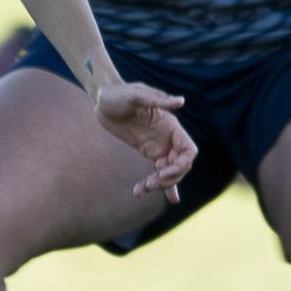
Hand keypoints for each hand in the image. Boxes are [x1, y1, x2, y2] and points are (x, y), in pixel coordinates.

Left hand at [93, 82, 196, 203]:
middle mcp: (168, 137)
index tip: (161, 170)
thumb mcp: (136, 95)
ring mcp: (159, 145)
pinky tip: (159, 197)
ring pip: (168, 172)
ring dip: (160, 185)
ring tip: (141, 191)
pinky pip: (158, 170)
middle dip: (168, 178)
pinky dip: (160, 185)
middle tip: (149, 184)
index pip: (188, 151)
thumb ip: (158, 100)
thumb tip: (181, 101)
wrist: (102, 99)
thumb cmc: (119, 93)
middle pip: (180, 166)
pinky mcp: (147, 150)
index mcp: (171, 125)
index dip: (181, 165)